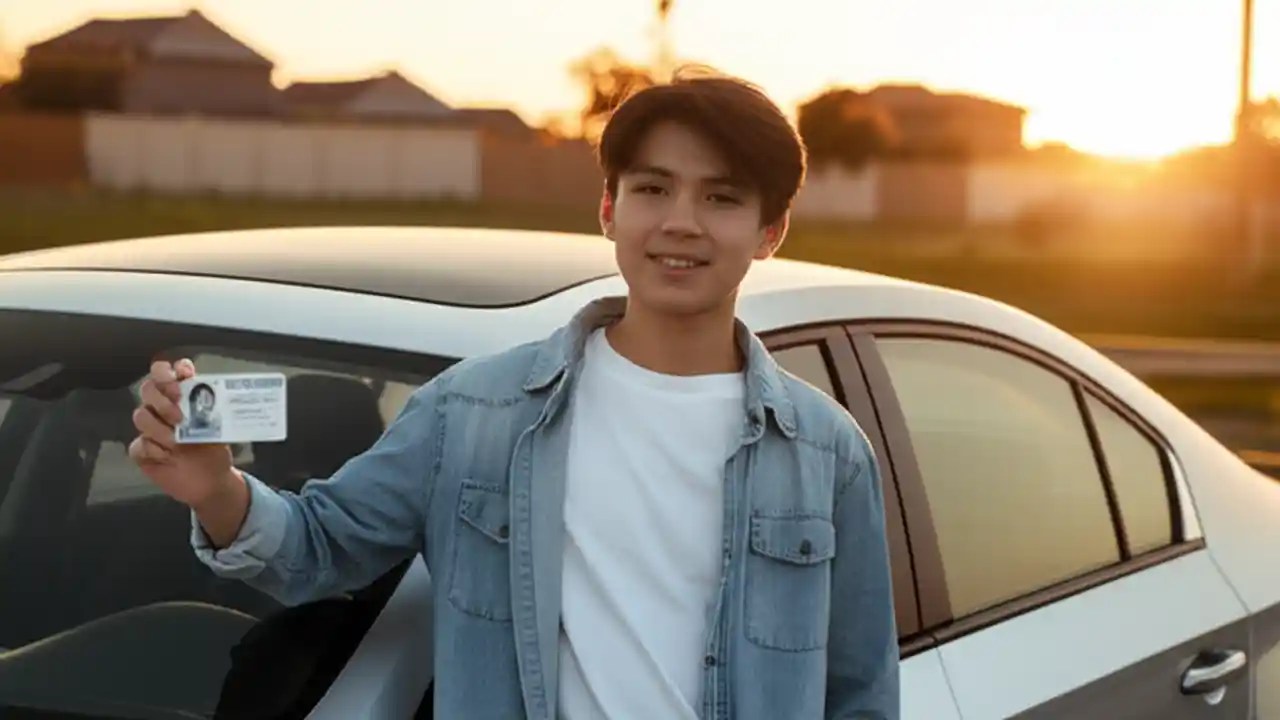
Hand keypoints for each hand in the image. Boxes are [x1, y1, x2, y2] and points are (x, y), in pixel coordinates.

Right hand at [128, 358, 236, 508]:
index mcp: (180, 396)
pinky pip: (138, 445)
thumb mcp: (219, 425)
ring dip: (160, 429)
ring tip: (178, 442)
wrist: (210, 481)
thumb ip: (210, 407)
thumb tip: (208, 392)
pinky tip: (168, 457)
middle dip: (162, 400)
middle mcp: (161, 408)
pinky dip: (154, 451)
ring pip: (141, 416)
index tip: (182, 379)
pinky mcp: (142, 451)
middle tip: (180, 416)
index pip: (163, 371)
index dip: (166, 372)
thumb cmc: (214, 448)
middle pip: (147, 389)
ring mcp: (149, 429)